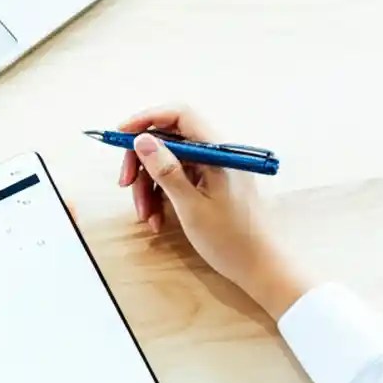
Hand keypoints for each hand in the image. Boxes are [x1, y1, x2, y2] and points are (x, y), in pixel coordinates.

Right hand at [117, 106, 311, 319]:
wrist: (262, 267)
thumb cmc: (232, 239)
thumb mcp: (191, 206)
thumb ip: (166, 170)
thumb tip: (142, 139)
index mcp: (218, 150)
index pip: (179, 115)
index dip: (146, 119)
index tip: (120, 136)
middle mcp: (216, 152)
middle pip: (168, 139)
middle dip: (142, 160)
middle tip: (125, 184)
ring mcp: (212, 168)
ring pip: (168, 162)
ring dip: (149, 185)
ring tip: (146, 216)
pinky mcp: (209, 183)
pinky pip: (178, 179)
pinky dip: (162, 195)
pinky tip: (158, 220)